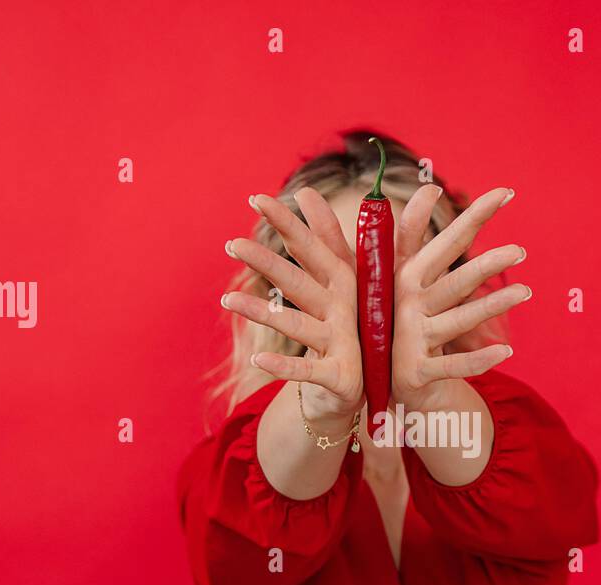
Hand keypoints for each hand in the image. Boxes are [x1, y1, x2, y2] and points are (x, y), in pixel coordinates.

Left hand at [222, 188, 362, 420]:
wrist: (373, 378)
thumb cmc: (354, 321)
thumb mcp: (344, 277)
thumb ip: (328, 235)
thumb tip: (305, 190)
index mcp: (344, 281)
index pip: (311, 247)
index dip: (287, 224)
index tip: (257, 199)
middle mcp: (344, 308)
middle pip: (299, 282)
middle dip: (268, 263)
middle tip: (233, 245)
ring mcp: (342, 343)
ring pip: (298, 325)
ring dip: (264, 314)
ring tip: (228, 300)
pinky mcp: (338, 376)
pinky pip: (307, 370)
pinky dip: (284, 366)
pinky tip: (257, 359)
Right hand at [389, 185, 528, 413]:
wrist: (368, 371)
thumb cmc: (391, 312)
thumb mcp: (396, 271)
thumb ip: (411, 230)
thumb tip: (430, 187)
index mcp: (407, 275)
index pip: (446, 240)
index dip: (473, 216)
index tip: (505, 193)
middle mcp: (408, 303)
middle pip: (455, 280)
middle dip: (485, 264)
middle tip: (519, 251)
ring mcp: (412, 338)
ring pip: (459, 319)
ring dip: (491, 306)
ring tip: (525, 292)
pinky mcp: (417, 370)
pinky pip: (454, 365)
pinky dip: (478, 360)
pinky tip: (506, 351)